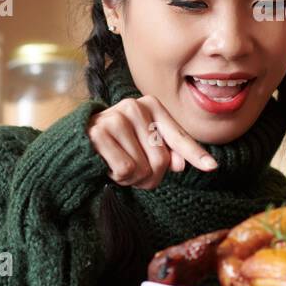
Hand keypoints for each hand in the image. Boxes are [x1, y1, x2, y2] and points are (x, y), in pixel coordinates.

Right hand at [86, 95, 216, 189]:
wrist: (74, 141)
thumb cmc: (114, 144)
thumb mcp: (142, 146)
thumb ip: (164, 153)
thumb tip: (179, 165)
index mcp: (152, 106)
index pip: (179, 136)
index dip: (195, 154)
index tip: (212, 167)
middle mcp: (136, 107)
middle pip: (161, 161)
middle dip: (149, 177)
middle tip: (132, 173)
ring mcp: (117, 117)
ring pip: (142, 168)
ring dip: (130, 178)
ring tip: (115, 164)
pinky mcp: (99, 132)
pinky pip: (124, 170)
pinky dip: (116, 176)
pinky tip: (105, 164)